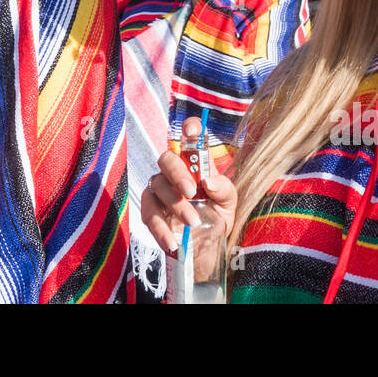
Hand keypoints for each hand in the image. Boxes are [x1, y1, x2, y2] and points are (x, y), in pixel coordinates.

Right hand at [141, 118, 237, 253]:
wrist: (208, 248)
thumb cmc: (218, 216)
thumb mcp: (228, 202)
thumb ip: (223, 189)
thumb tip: (209, 182)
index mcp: (195, 164)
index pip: (189, 139)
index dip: (189, 128)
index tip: (192, 129)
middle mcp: (174, 172)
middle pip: (166, 159)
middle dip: (177, 174)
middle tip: (192, 192)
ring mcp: (160, 191)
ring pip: (157, 186)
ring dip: (175, 204)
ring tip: (193, 222)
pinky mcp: (151, 212)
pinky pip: (149, 214)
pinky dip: (160, 228)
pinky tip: (173, 241)